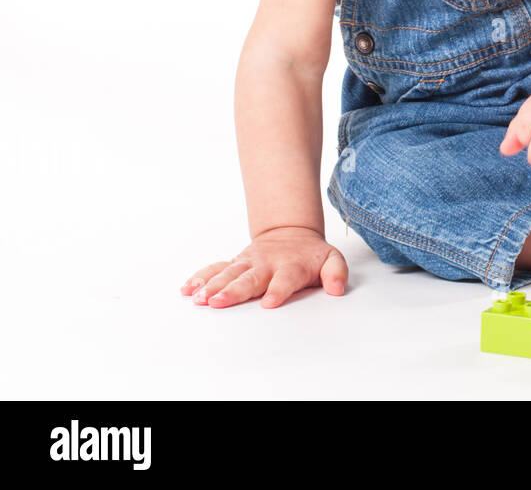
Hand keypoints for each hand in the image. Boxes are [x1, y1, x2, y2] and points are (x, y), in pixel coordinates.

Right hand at [179, 226, 347, 308]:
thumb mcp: (332, 260)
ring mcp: (248, 263)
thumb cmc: (311, 255)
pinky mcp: (235, 264)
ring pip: (228, 274)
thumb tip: (337, 289)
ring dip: (212, 286)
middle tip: (218, 302)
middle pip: (249, 279)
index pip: (285, 280)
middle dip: (234, 291)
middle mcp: (266, 264)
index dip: (278, 291)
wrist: (291, 233)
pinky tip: (187, 289)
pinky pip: (215, 269)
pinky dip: (201, 277)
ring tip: (199, 299)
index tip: (268, 303)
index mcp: (290, 266)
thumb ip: (336, 273)